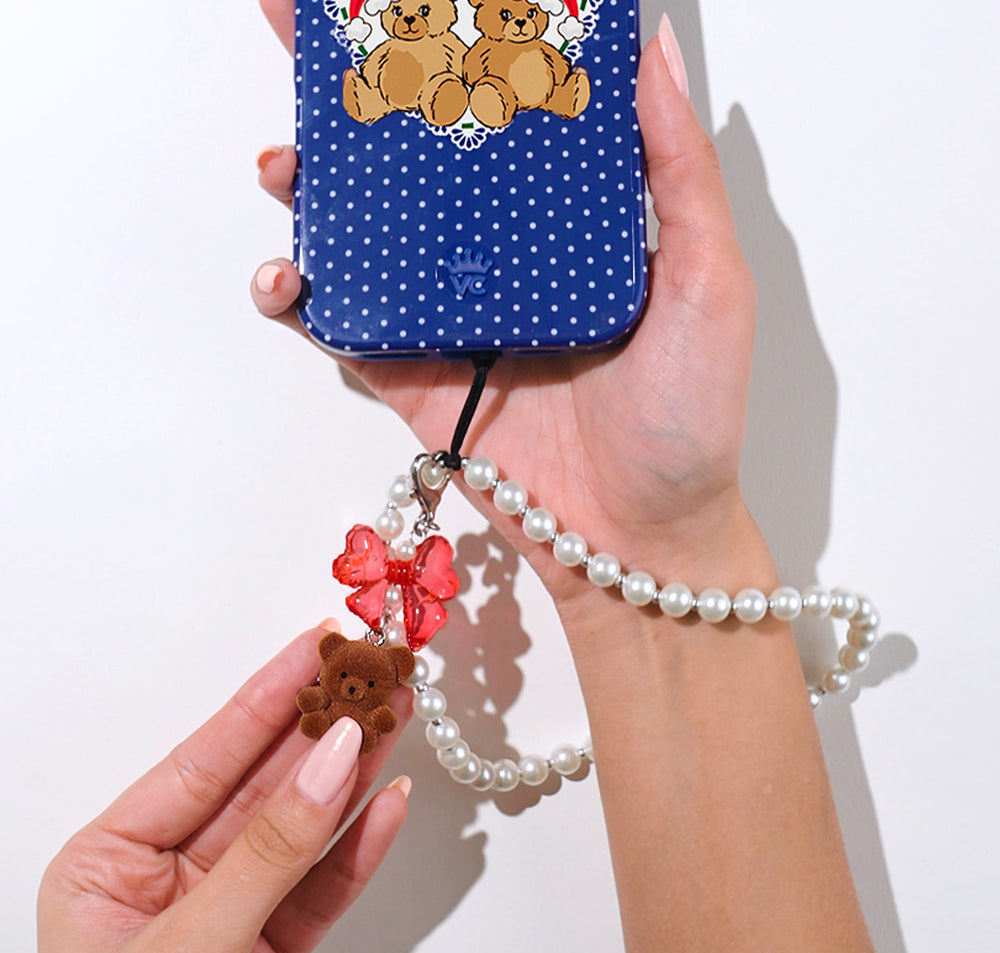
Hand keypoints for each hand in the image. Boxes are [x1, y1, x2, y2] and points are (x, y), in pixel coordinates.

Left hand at [38, 625, 411, 952]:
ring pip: (301, 828)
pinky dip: (360, 849)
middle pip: (261, 784)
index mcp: (110, 860)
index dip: (267, 697)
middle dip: (322, 728)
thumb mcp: (186, 950)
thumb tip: (334, 759)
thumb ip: (270, 852)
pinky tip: (390, 804)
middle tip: (373, 673)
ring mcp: (223, 914)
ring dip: (352, 775)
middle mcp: (166, 877)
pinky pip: (322, 888)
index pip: (204, 757)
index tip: (316, 645)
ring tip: (399, 718)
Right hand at [252, 4, 757, 607]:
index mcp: (564, 224)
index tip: (402, 0)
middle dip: (354, 98)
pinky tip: (289, 276)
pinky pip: (343, 327)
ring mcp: (449, 316)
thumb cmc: (688, 414)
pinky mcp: (413, 377)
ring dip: (311, 191)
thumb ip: (676, 169)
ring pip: (362, 236)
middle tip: (304, 38)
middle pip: (415, 162)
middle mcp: (499, 259)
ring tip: (287, 163)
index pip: (500, 117)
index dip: (451, 52)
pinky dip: (300, 299)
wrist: (639, 536)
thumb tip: (651, 45)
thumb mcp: (708, 279)